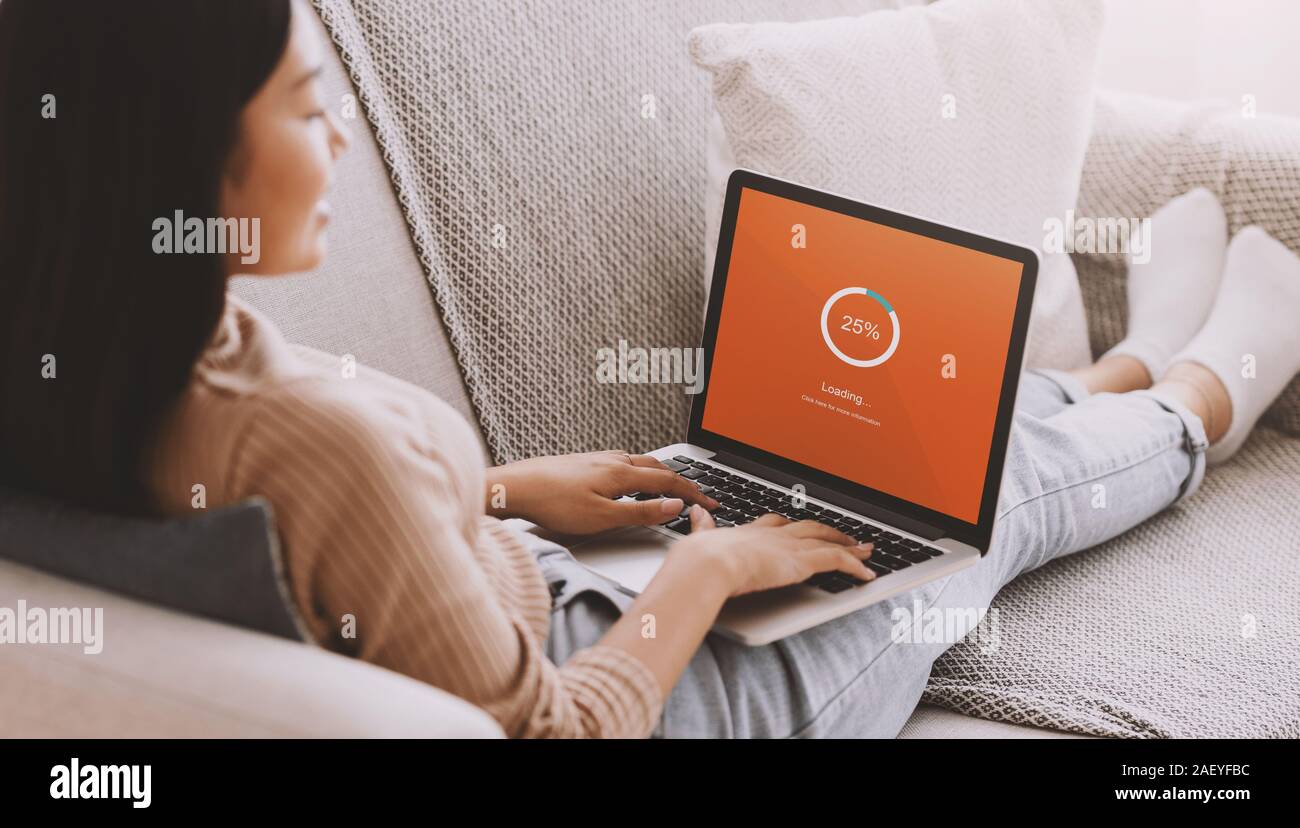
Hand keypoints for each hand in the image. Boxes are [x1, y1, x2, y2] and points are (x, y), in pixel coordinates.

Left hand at [485, 450, 718, 534]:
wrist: (514, 487)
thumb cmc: (553, 504)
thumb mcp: (603, 517)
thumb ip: (641, 512)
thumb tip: (675, 506)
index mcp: (622, 473)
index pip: (669, 480)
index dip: (693, 492)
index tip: (710, 502)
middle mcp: (612, 460)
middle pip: (657, 466)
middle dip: (681, 479)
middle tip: (696, 493)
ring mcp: (596, 459)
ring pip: (638, 462)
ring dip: (659, 473)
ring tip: (668, 485)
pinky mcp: (581, 463)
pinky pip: (620, 463)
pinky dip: (637, 472)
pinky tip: (626, 481)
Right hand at [672, 506, 874, 597]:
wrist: (709, 564)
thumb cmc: (700, 558)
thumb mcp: (700, 539)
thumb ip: (702, 527)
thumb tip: (697, 512)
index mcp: (751, 531)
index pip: (777, 524)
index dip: (791, 526)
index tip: (798, 526)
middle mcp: (774, 535)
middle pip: (809, 527)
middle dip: (829, 530)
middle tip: (844, 534)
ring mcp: (790, 546)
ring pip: (828, 540)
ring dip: (850, 545)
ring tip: (866, 549)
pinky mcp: (802, 561)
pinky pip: (838, 560)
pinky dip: (856, 565)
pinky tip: (867, 573)